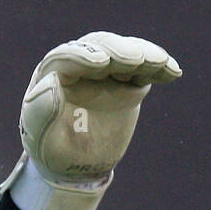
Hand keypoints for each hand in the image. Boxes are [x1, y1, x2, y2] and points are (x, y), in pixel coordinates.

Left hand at [0, 31, 181, 209]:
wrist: (72, 164)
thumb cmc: (49, 148)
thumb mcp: (37, 134)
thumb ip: (40, 110)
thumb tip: (52, 81)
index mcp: (53, 73)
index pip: (68, 56)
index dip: (84, 55)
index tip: (102, 63)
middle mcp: (80, 64)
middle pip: (100, 46)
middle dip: (119, 50)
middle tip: (136, 60)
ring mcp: (106, 71)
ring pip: (126, 52)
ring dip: (145, 55)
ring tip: (160, 64)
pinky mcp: (128, 81)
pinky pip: (145, 68)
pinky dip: (159, 68)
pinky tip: (172, 73)